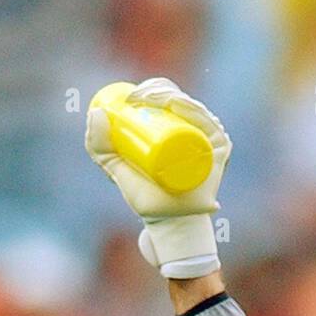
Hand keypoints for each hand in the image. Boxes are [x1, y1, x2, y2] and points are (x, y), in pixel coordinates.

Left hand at [85, 78, 230, 277]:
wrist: (169, 225)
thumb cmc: (149, 199)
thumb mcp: (119, 170)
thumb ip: (101, 150)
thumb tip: (95, 113)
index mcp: (182, 128)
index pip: (168, 99)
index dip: (149, 90)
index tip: (129, 98)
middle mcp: (200, 130)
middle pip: (179, 100)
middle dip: (155, 90)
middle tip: (134, 100)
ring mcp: (211, 138)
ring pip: (191, 107)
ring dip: (168, 95)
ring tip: (146, 100)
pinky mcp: (220, 149)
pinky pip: (207, 123)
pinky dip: (191, 110)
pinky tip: (175, 102)